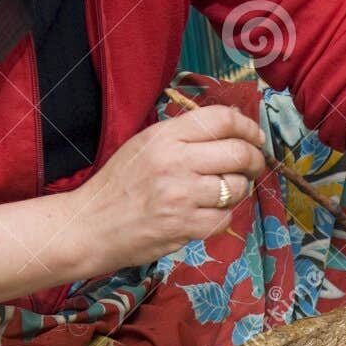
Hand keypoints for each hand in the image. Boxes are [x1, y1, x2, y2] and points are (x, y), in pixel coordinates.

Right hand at [66, 105, 266, 274]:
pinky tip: (204, 214)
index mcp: (165, 135)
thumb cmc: (119, 185)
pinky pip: (224, 218)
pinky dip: (221, 217)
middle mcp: (175, 161)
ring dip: (237, 191)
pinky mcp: (184, 226)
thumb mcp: (144, 145)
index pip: (222, 119)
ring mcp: (181, 195)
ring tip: (221, 193)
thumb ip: (182, 136)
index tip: (255, 137)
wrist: (90, 225)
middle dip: (254, 160)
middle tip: (252, 166)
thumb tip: (230, 129)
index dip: (247, 127)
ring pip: (237, 188)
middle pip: (239, 152)